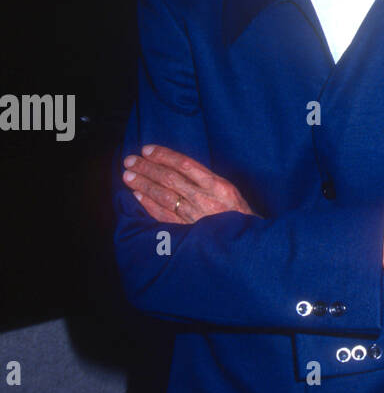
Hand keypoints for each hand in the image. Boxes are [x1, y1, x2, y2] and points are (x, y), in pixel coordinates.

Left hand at [122, 145, 256, 223]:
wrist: (246, 243)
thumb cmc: (238, 213)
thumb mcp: (229, 190)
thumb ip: (205, 180)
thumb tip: (174, 166)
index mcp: (218, 186)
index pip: (185, 164)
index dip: (163, 155)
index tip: (147, 150)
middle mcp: (205, 200)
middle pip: (169, 179)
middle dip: (147, 168)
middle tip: (130, 160)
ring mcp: (195, 217)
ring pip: (164, 196)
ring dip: (144, 185)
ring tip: (128, 175)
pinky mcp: (188, 232)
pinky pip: (164, 216)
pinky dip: (149, 205)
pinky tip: (138, 196)